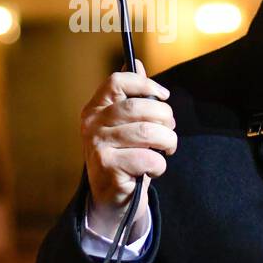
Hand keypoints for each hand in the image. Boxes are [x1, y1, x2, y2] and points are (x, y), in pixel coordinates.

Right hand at [80, 59, 175, 241]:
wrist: (111, 198)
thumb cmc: (123, 156)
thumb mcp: (125, 125)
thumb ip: (131, 96)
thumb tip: (137, 63)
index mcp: (95, 107)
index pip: (117, 82)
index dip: (146, 85)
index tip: (163, 96)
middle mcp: (92, 123)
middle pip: (139, 107)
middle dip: (165, 118)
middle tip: (170, 130)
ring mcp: (98, 145)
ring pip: (148, 133)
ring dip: (167, 142)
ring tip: (166, 149)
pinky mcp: (108, 167)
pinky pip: (148, 158)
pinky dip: (159, 165)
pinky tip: (152, 170)